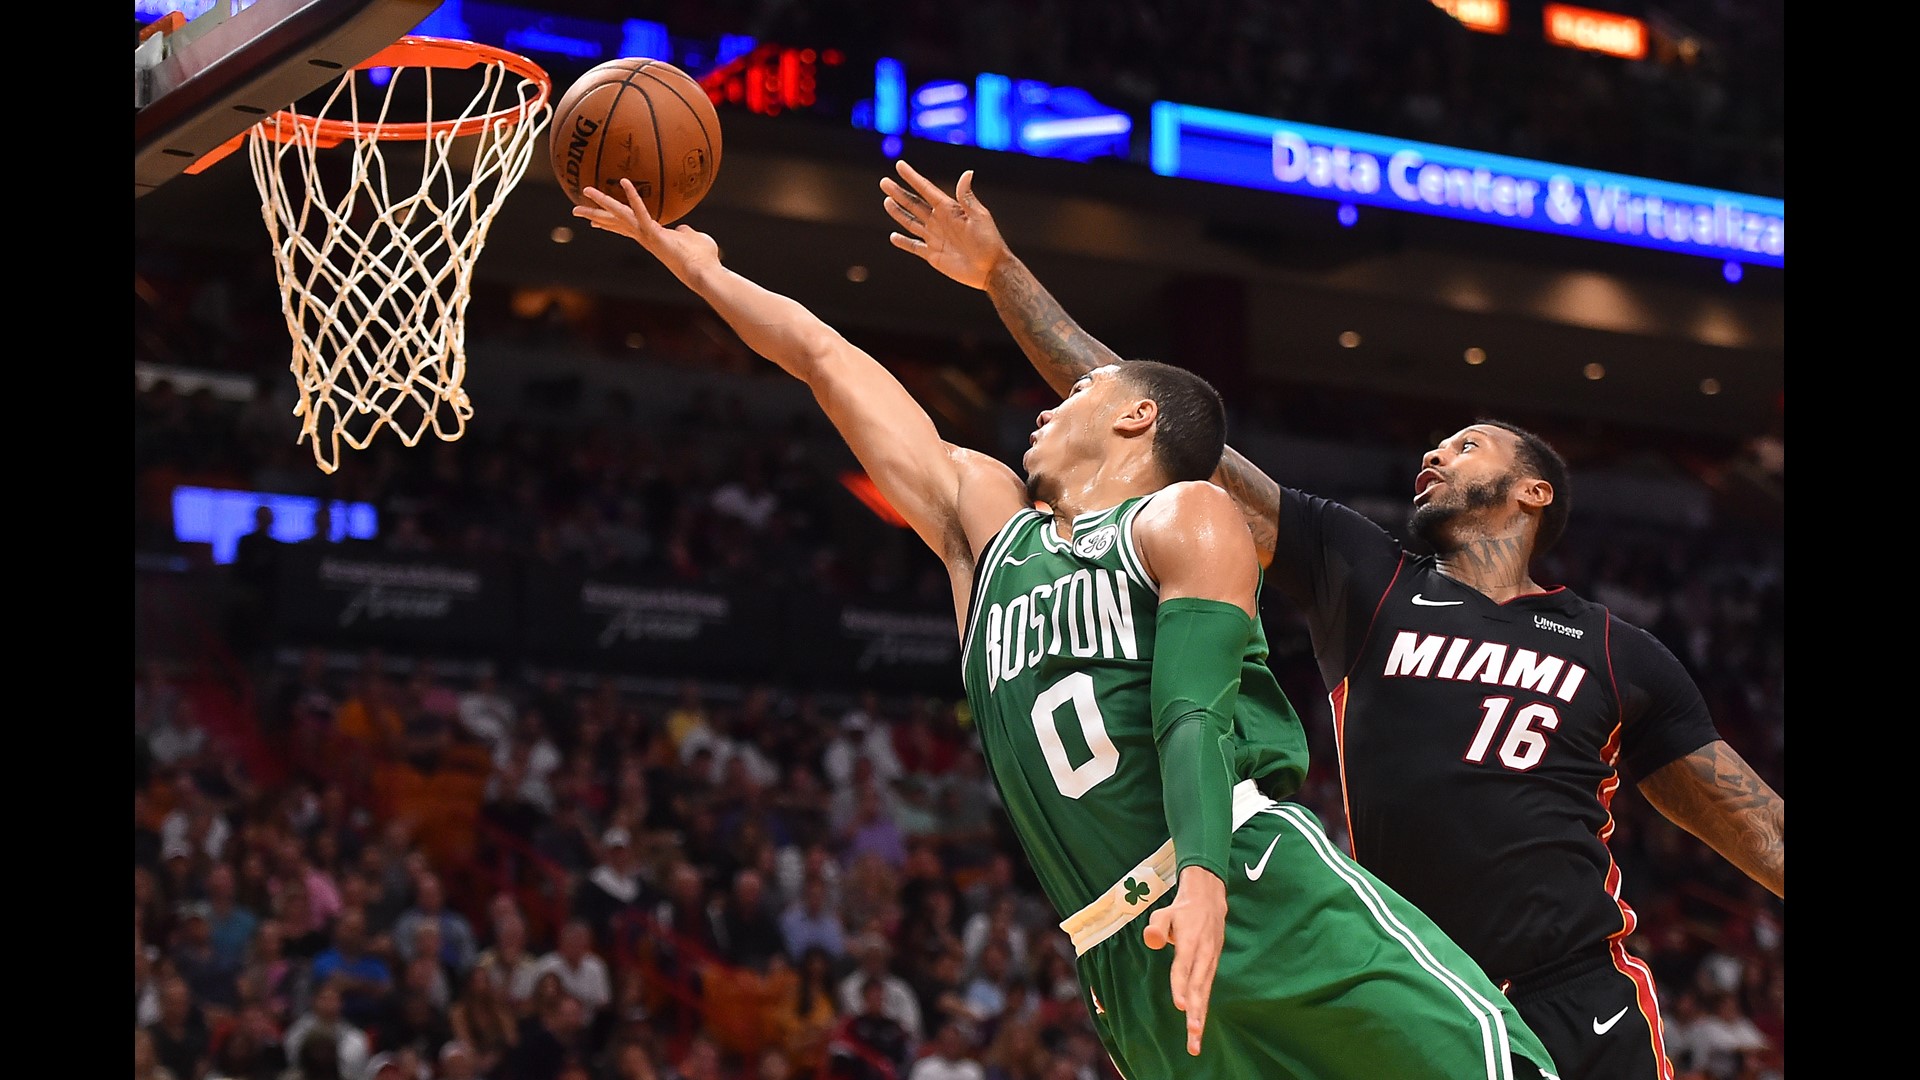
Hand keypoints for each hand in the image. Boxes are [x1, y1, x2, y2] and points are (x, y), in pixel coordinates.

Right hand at [573, 179, 721, 277]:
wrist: (706, 272)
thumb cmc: (703, 258)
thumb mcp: (691, 239)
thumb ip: (684, 232)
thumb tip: (683, 229)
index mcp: (651, 237)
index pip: (625, 229)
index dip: (609, 224)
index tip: (594, 222)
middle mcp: (644, 238)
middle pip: (614, 223)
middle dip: (595, 215)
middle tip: (575, 209)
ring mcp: (648, 236)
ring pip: (620, 216)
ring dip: (603, 202)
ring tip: (586, 190)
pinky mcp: (655, 234)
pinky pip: (642, 212)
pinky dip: (634, 197)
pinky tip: (624, 182)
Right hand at [880, 160, 1009, 289]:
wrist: (990, 269)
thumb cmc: (989, 241)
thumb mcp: (979, 217)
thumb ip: (967, 198)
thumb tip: (967, 173)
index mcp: (949, 209)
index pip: (926, 189)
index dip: (912, 177)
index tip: (900, 165)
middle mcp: (939, 221)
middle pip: (914, 204)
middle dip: (899, 193)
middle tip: (884, 182)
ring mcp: (935, 238)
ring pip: (911, 222)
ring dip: (898, 212)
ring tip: (886, 201)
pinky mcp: (933, 255)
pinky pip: (914, 246)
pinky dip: (903, 242)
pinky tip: (893, 236)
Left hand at [1142, 866, 1226, 1056]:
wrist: (1210, 899)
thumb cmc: (1182, 909)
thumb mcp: (1165, 911)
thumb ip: (1157, 926)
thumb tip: (1152, 941)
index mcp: (1191, 941)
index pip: (1184, 966)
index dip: (1181, 985)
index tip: (1180, 1005)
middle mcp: (1203, 954)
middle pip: (1199, 986)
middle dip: (1196, 1012)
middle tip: (1193, 1035)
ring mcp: (1210, 961)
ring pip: (1205, 992)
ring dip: (1200, 1017)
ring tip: (1195, 1041)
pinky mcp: (1212, 966)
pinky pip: (1207, 989)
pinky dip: (1203, 1009)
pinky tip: (1197, 1027)